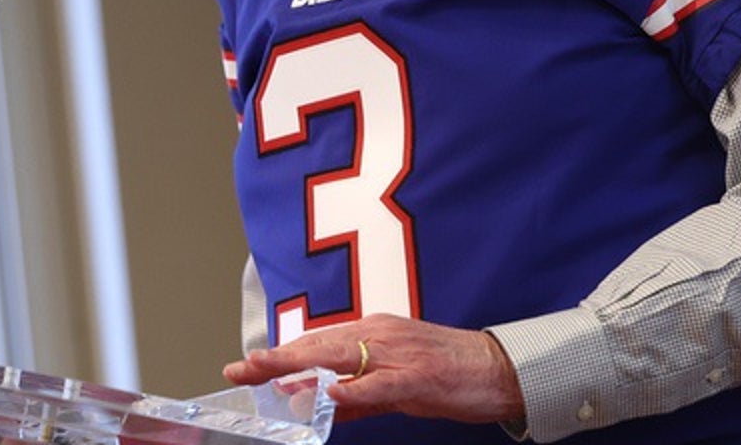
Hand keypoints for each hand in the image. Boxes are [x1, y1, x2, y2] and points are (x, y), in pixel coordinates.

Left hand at [222, 313, 524, 423]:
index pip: (316, 343)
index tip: (247, 365)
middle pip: (319, 346)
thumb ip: (357, 396)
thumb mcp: (396, 385)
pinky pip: (381, 384)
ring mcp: (399, 353)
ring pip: (341, 358)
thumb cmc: (449, 374)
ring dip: (301, 367)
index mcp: (373, 333)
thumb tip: (318, 407)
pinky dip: (354, 390)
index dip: (280, 354)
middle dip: (277, 358)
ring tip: (268, 376)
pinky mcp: (419, 376)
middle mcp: (380, 335)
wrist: (500, 369)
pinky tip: (331, 397)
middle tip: (240, 369)